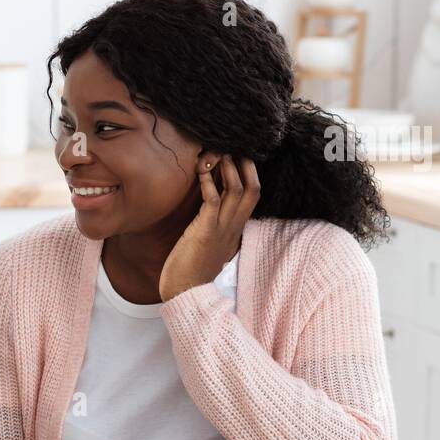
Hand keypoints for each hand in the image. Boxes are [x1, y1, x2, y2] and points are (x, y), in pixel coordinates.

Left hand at [159, 155, 259, 301]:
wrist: (185, 293)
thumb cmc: (191, 268)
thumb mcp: (209, 242)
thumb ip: (214, 225)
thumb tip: (210, 209)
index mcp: (236, 227)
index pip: (253, 193)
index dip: (248, 171)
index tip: (237, 153)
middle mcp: (234, 226)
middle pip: (253, 187)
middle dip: (244, 163)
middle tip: (228, 145)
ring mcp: (221, 228)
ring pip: (237, 190)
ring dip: (227, 168)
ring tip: (215, 151)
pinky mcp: (205, 232)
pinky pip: (212, 201)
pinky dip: (208, 184)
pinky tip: (201, 172)